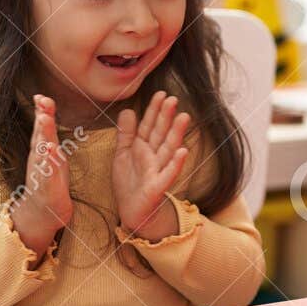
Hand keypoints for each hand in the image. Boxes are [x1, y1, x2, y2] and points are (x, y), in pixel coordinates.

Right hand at [9, 94, 72, 256]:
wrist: (41, 213)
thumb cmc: (49, 182)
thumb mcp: (52, 155)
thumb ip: (48, 135)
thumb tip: (47, 114)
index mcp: (43, 151)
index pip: (42, 128)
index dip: (42, 111)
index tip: (42, 95)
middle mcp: (39, 159)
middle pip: (40, 135)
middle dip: (42, 118)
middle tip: (43, 101)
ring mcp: (41, 173)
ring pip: (42, 151)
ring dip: (43, 135)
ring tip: (44, 119)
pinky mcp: (47, 187)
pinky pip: (47, 172)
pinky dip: (48, 161)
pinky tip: (51, 150)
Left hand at [113, 91, 190, 241]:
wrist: (131, 211)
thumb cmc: (129, 183)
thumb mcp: (122, 154)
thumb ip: (125, 134)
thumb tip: (127, 110)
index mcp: (143, 147)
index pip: (150, 125)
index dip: (154, 110)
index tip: (161, 94)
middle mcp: (153, 156)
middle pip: (161, 133)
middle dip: (166, 117)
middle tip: (173, 99)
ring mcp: (158, 170)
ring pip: (168, 149)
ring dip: (176, 133)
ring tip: (184, 117)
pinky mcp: (158, 186)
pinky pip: (169, 173)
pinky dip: (176, 163)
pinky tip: (183, 151)